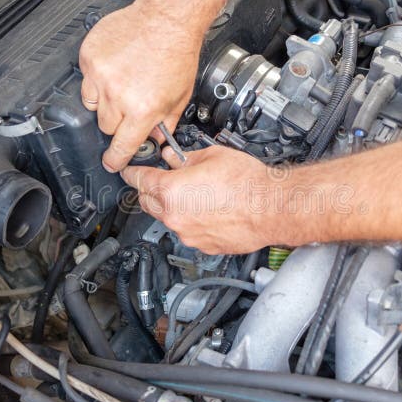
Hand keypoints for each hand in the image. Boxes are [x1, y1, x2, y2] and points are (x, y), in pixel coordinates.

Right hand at [79, 1, 201, 171]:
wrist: (167, 17)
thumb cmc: (177, 52)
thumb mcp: (180, 96)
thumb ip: (165, 123)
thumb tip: (154, 139)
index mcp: (142, 109)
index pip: (121, 146)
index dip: (116, 159)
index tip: (111, 163)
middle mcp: (118, 95)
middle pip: (105, 127)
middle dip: (117, 122)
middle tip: (130, 104)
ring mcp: (100, 76)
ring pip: (92, 105)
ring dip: (106, 100)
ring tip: (124, 82)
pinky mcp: (89, 58)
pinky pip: (86, 79)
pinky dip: (98, 78)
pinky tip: (116, 67)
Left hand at [121, 146, 279, 253]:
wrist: (272, 207)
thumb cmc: (248, 183)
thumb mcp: (212, 156)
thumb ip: (185, 158)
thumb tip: (174, 158)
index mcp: (171, 190)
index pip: (138, 179)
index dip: (132, 172)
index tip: (129, 170)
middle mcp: (174, 216)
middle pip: (146, 202)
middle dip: (149, 190)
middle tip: (160, 178)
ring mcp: (188, 234)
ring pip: (167, 218)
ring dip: (172, 206)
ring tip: (194, 193)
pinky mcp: (203, 245)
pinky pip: (187, 231)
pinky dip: (191, 221)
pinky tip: (208, 209)